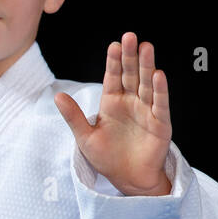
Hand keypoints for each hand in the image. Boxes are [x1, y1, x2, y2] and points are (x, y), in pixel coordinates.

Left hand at [54, 32, 172, 195]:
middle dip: (130, 56)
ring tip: (146, 47)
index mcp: (112, 103)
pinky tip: (158, 76)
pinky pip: (160, 105)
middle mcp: (131, 102)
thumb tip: (57, 96)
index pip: (113, 77)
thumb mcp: (85, 138)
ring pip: (146, 84)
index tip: (113, 45)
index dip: (113, 61)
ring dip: (147, 66)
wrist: (129, 181)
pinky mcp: (160, 124)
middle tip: (130, 37)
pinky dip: (160, 91)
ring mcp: (146, 111)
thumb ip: (74, 117)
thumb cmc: (107, 159)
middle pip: (131, 75)